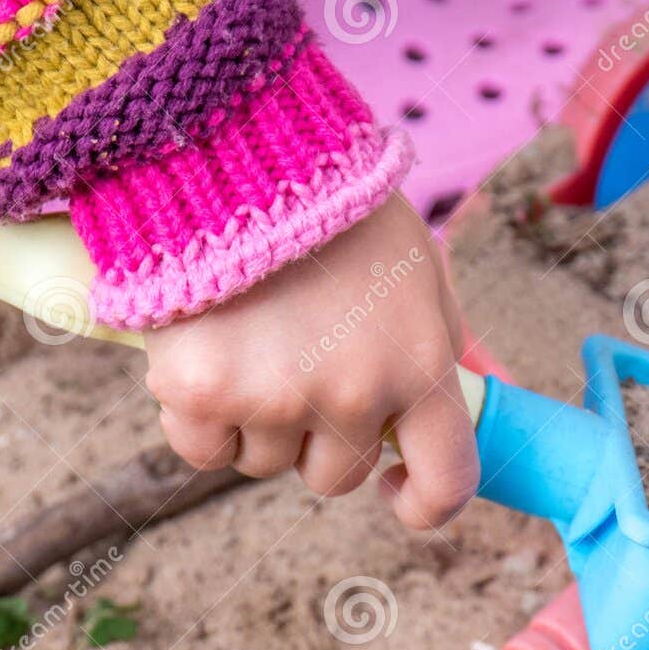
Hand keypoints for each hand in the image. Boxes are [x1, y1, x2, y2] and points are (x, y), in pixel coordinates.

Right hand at [144, 197, 479, 528]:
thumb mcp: (417, 266)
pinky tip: (203, 358)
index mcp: (420, 364)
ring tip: (248, 342)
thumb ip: (436, 342)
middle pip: (339, 477)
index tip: (399, 490)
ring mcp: (276, 398)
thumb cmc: (331, 206)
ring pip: (265, 463)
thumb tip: (450, 404)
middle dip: (320, 438)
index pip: (447, 481)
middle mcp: (354, 393)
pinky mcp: (201, 392)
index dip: (425, 503)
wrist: (232, 146)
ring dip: (257, 423)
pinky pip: (201, 450)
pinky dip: (198, 420)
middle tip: (297, 365)